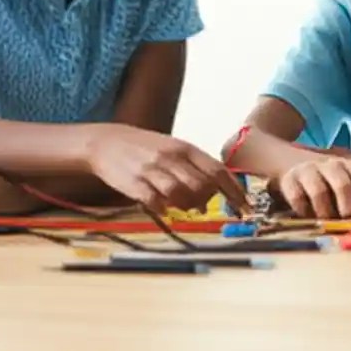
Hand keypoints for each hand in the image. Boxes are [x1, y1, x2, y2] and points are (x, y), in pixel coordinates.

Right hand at [84, 124, 249, 213]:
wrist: (106, 141)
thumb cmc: (146, 148)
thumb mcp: (174, 149)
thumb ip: (194, 167)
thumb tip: (214, 193)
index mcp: (185, 148)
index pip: (218, 170)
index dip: (234, 191)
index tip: (244, 207)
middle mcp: (171, 158)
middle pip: (202, 185)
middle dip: (208, 200)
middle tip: (202, 206)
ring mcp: (152, 170)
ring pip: (181, 194)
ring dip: (187, 206)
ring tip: (183, 207)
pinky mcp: (133, 183)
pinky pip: (154, 201)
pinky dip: (164, 208)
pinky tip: (163, 208)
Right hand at [273, 156, 350, 218]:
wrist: (285, 158)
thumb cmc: (323, 176)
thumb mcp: (342, 177)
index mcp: (346, 164)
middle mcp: (328, 164)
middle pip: (342, 183)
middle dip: (348, 204)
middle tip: (349, 219)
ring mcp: (307, 171)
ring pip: (319, 191)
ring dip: (326, 211)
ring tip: (328, 221)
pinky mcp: (288, 180)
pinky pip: (297, 198)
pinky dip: (304, 211)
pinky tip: (308, 217)